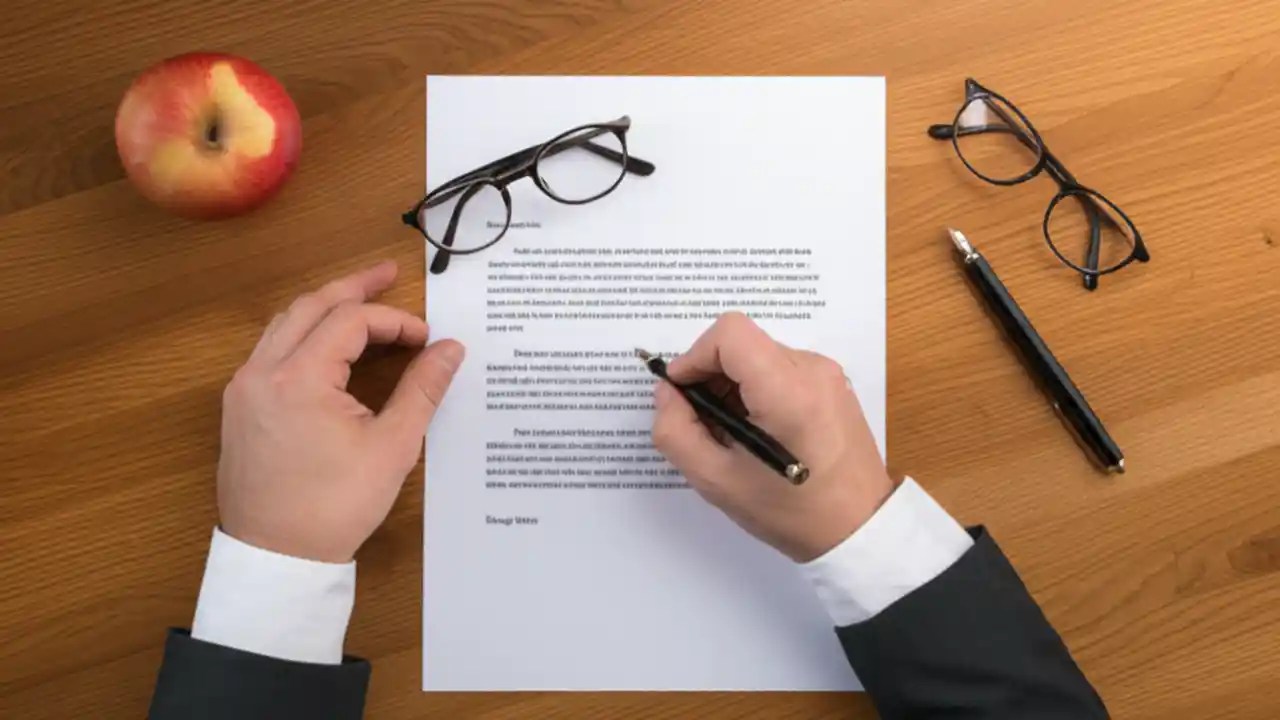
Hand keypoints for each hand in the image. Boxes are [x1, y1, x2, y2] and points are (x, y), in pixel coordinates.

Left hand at [217, 261, 464, 561]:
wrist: (276, 557)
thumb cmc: (334, 507)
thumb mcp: (392, 447)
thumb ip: (422, 390)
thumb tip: (451, 350)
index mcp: (298, 379)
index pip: (350, 322)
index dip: (394, 321)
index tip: (426, 338)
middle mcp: (261, 372)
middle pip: (310, 306)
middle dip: (353, 288)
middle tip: (389, 273)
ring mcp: (243, 389)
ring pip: (285, 324)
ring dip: (324, 308)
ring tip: (362, 301)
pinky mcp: (239, 407)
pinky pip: (271, 350)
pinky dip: (303, 334)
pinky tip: (329, 344)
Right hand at [652, 312, 892, 562]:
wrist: (860, 529)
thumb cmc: (790, 512)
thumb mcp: (717, 481)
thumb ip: (677, 431)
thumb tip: (667, 392)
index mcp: (787, 390)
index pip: (729, 334)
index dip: (694, 356)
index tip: (682, 393)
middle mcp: (812, 369)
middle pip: (742, 344)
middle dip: (711, 376)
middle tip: (704, 424)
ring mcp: (827, 374)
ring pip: (759, 356)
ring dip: (733, 385)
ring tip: (733, 434)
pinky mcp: (833, 384)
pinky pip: (781, 369)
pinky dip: (758, 390)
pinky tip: (758, 431)